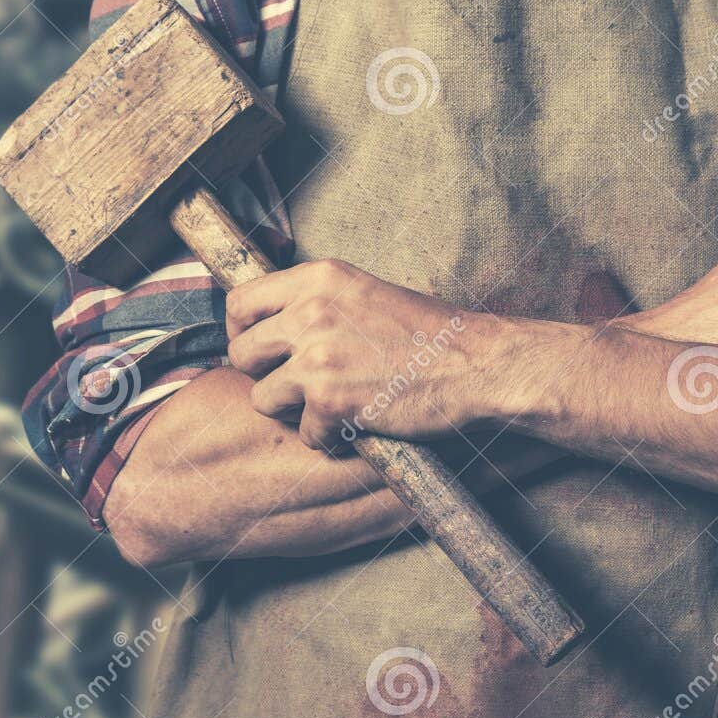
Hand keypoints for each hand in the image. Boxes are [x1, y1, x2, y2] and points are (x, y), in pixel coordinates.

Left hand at [225, 259, 502, 449]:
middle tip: (295, 386)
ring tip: (330, 406)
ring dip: (292, 410)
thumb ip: (316, 302)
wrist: (477, 364)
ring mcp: (317, 358)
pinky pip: (303, 433)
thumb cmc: (428, 334)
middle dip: (263, 375)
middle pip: (242, 353)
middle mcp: (310, 312)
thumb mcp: (364, 294)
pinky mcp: (330, 401)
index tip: (257, 350)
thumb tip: (271, 324)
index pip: (240, 303)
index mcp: (318, 278)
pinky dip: (328, 438)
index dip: (241, 332)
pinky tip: (357, 425)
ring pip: (262, 398)